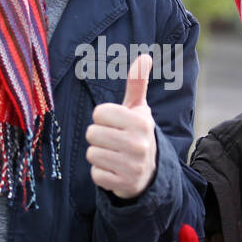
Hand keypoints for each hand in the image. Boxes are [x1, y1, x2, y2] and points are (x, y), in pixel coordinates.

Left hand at [86, 53, 157, 198]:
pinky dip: (102, 174)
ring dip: (99, 155)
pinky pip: (95, 175)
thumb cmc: (137, 134)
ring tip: (114, 155)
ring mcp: (132, 166)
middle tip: (114, 141)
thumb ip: (137, 84)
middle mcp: (138, 144)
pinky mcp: (124, 185)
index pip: (99, 113)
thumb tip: (144, 56)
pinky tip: (115, 171)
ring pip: (92, 154)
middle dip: (99, 137)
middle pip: (92, 133)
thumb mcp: (138, 110)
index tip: (116, 124)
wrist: (150, 173)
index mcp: (140, 122)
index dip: (103, 118)